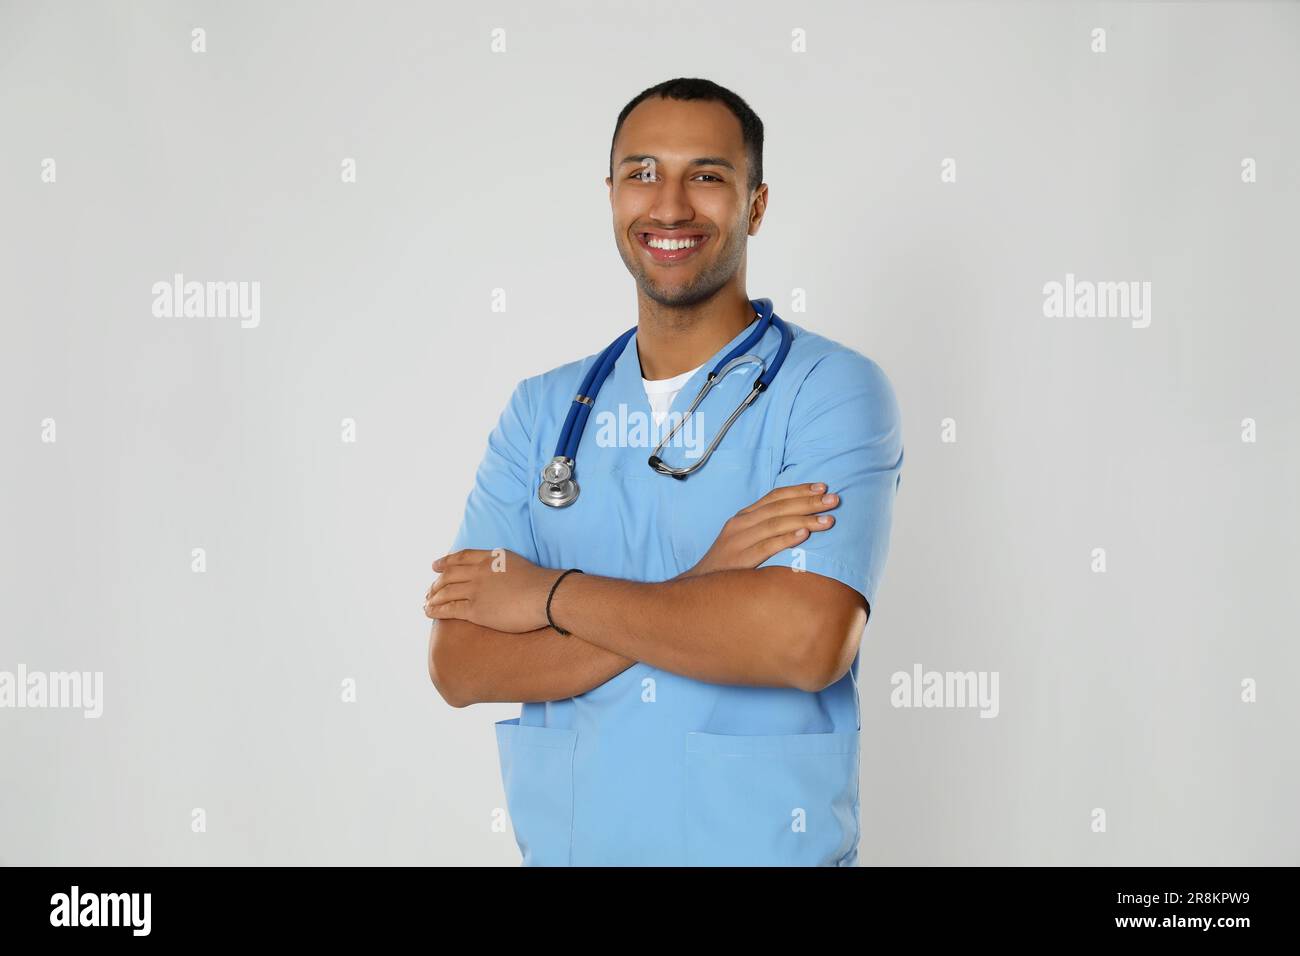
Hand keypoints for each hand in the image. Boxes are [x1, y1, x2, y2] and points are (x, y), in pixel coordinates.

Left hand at [424, 548, 560, 632]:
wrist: (545, 595)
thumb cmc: (538, 583)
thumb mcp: (516, 563)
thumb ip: (501, 566)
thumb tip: (496, 575)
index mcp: (490, 558)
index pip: (461, 557)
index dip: (445, 561)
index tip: (436, 565)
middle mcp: (479, 571)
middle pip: (449, 575)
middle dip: (436, 583)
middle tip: (429, 590)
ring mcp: (476, 590)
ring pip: (445, 592)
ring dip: (433, 597)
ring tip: (426, 603)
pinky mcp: (475, 610)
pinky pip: (449, 609)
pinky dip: (436, 610)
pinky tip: (429, 612)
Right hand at [677, 482, 838, 578]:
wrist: (699, 588)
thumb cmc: (729, 566)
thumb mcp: (744, 540)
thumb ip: (765, 530)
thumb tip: (799, 522)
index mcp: (743, 517)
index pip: (775, 497)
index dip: (799, 490)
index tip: (822, 488)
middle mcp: (741, 524)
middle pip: (780, 507)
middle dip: (809, 502)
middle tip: (835, 500)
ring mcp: (739, 541)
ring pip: (776, 524)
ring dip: (804, 519)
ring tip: (828, 519)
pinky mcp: (740, 560)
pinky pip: (767, 546)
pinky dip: (786, 539)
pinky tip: (805, 535)